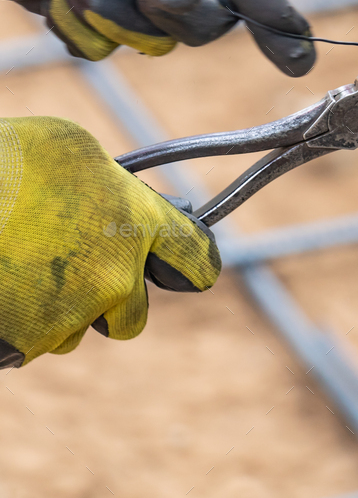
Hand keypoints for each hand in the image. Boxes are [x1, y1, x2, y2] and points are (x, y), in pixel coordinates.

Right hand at [0, 116, 220, 366]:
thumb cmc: (6, 162)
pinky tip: (3, 284)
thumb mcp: (72, 152)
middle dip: (111, 302)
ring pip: (78, 330)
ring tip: (19, 264)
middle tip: (73, 271)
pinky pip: (37, 343)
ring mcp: (72, 316)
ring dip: (59, 310)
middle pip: (134, 316)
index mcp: (135, 223)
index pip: (198, 262)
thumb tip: (126, 204)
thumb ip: (113, 188)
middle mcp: (115, 278)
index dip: (191, 266)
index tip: (182, 267)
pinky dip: (22, 323)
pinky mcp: (28, 345)